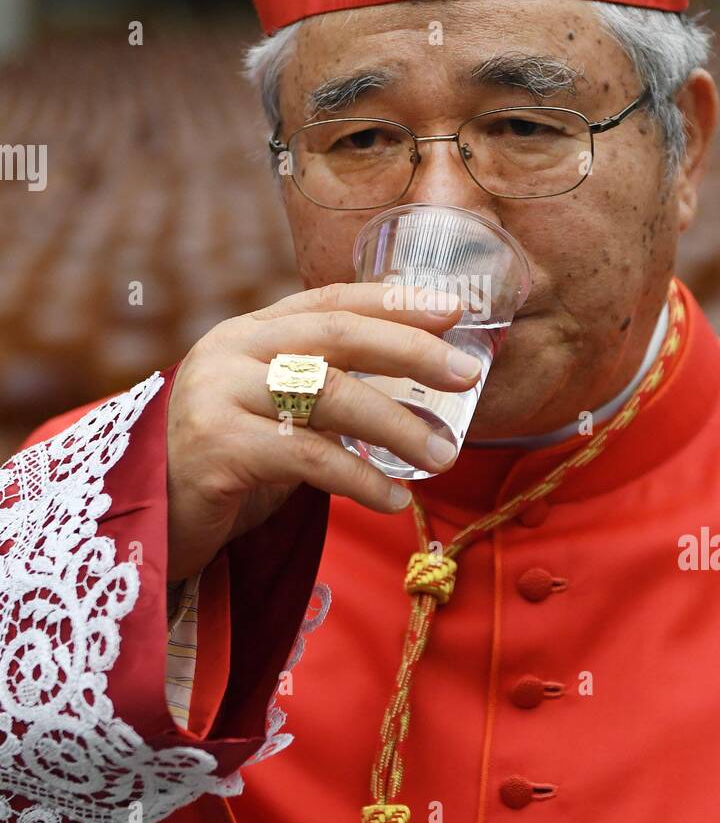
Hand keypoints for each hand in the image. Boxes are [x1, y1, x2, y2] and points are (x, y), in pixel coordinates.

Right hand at [165, 283, 477, 582]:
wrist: (147, 521)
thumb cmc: (230, 465)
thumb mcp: (278, 412)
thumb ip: (327, 390)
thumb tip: (421, 385)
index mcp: (251, 331)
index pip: (332, 301)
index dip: (396, 303)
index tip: (456, 312)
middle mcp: (231, 350)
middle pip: (337, 336)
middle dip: (410, 352)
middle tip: (468, 375)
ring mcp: (218, 394)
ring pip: (327, 395)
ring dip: (397, 425)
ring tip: (444, 455)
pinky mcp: (214, 447)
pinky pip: (305, 456)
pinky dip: (359, 478)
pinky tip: (395, 500)